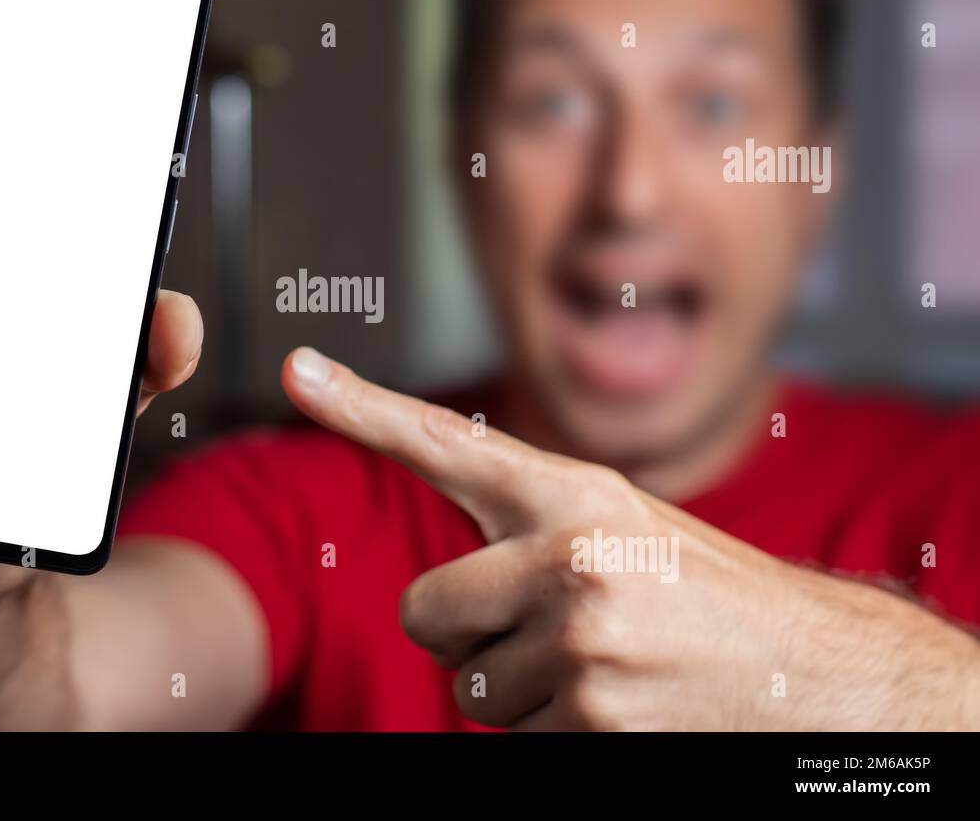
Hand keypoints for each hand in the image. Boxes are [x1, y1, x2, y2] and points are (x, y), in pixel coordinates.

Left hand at [281, 347, 979, 729]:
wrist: (809, 667)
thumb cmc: (697, 594)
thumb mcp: (618, 529)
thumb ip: (526, 534)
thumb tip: (433, 595)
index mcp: (571, 493)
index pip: (443, 442)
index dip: (361, 406)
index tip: (300, 369)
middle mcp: (569, 552)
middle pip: (426, 613)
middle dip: (467, 638)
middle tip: (548, 631)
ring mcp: (580, 635)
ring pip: (468, 689)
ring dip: (519, 692)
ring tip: (604, 666)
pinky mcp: (592, 713)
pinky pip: (512, 739)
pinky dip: (553, 733)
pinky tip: (620, 706)